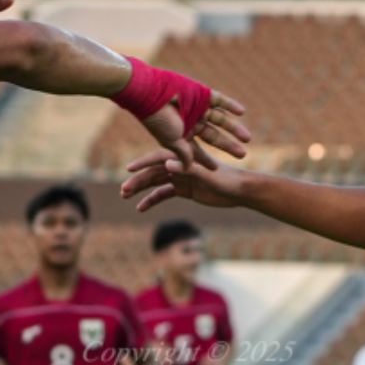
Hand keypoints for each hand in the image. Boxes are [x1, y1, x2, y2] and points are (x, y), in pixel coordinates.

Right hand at [120, 152, 251, 211]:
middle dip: (138, 180)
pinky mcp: (183, 189)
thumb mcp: (208, 176)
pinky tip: (140, 207)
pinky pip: (163, 194)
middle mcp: (180, 164)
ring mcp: (180, 177)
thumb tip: (166, 165)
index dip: (143, 163)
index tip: (128, 170)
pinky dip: (152, 200)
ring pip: (155, 182)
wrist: (241, 191)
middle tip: (124, 191)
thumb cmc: (228, 180)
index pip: (159, 158)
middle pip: (153, 171)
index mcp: (185, 156)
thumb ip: (188, 169)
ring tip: (125, 197)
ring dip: (141, 189)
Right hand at [137, 89, 249, 167]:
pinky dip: (230, 105)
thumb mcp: (172, 142)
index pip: (199, 149)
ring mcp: (198, 107)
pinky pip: (220, 100)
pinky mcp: (202, 93)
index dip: (207, 159)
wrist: (150, 94)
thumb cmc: (158, 121)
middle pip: (214, 135)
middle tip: (243, 154)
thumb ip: (184, 154)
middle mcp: (192, 121)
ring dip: (233, 128)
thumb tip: (190, 168)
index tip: (218, 169)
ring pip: (220, 119)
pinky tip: (241, 112)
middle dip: (228, 145)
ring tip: (247, 138)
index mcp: (182, 134)